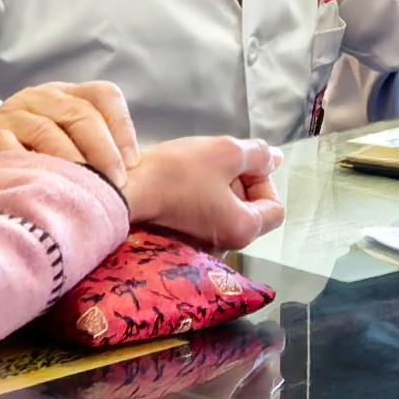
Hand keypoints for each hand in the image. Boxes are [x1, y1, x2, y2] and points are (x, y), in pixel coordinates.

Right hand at [0, 78, 138, 181]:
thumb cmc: (36, 165)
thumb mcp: (68, 148)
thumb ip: (97, 152)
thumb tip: (139, 176)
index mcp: (66, 95)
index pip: (103, 95)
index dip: (122, 127)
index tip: (132, 164)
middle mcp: (39, 96)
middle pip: (80, 113)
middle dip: (103, 151)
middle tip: (115, 185)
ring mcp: (11, 113)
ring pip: (48, 131)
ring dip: (71, 164)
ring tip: (85, 191)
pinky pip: (12, 148)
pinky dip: (33, 169)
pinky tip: (45, 189)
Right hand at [123, 134, 284, 250]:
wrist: (122, 192)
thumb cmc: (174, 174)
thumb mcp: (224, 152)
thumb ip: (257, 155)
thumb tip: (275, 159)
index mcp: (244, 229)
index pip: (275, 207)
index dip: (263, 179)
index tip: (239, 164)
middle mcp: (226, 246)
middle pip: (250, 209)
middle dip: (238, 181)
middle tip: (213, 163)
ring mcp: (202, 246)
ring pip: (225, 211)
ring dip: (217, 187)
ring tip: (193, 170)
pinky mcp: (181, 241)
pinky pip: (203, 216)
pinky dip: (199, 198)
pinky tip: (180, 183)